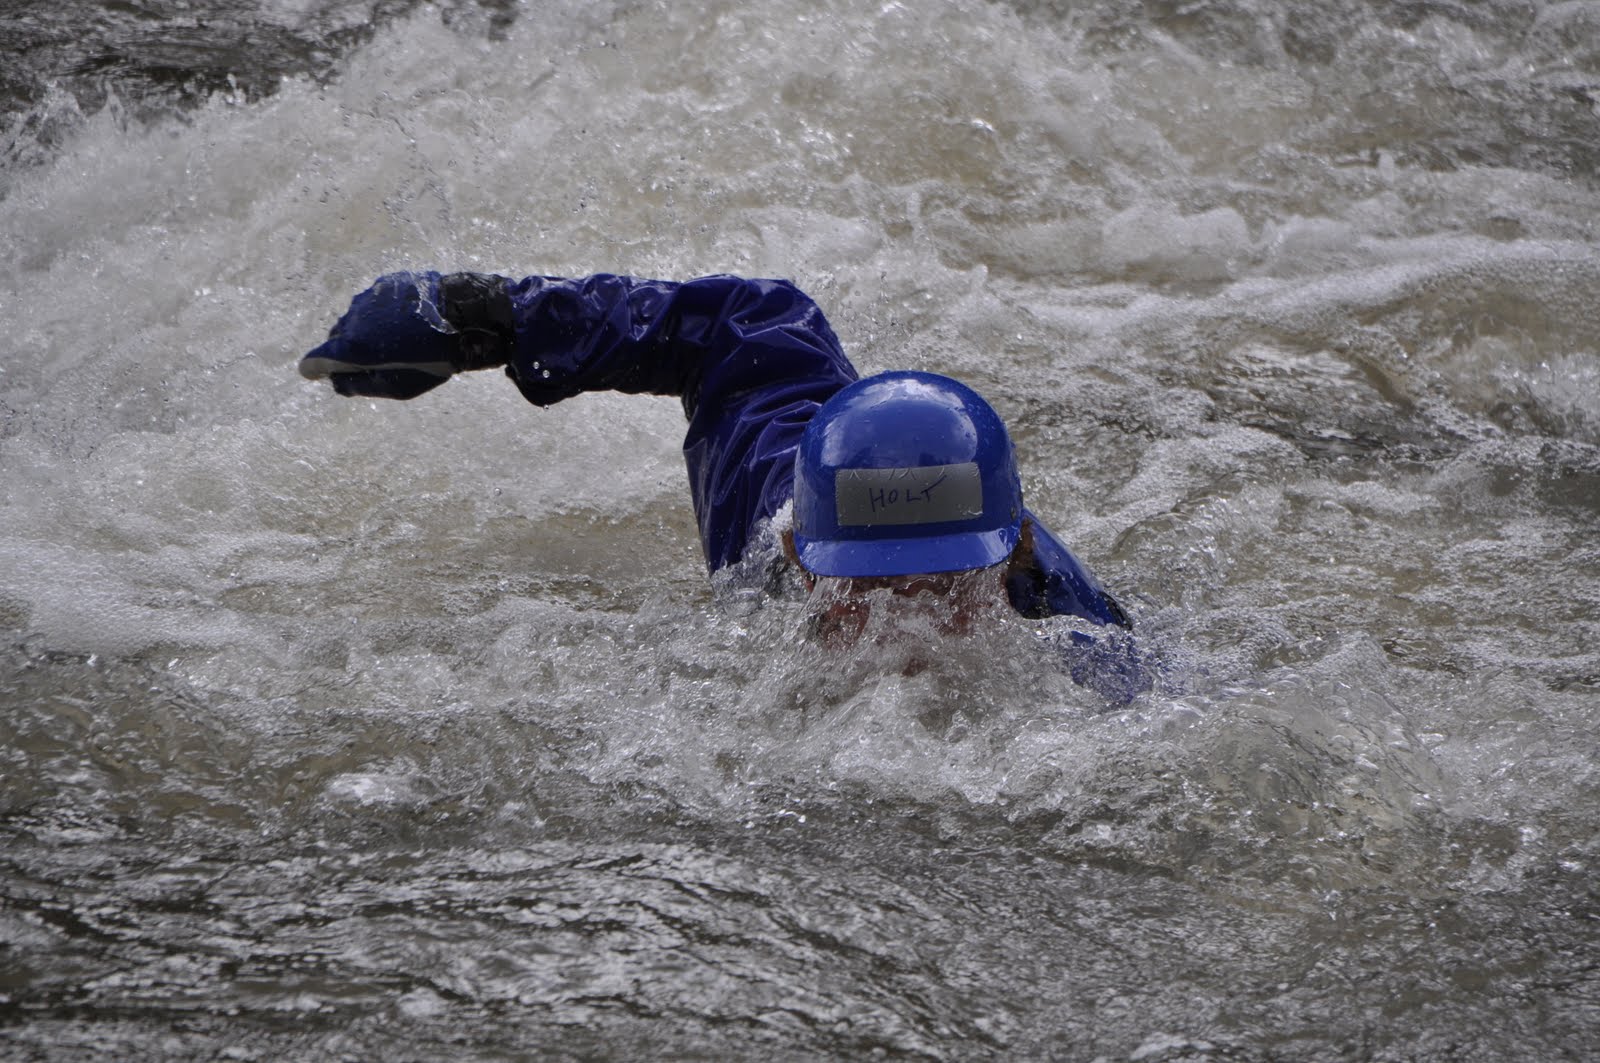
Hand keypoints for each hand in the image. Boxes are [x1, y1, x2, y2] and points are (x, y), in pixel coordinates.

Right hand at [299, 272, 459, 398]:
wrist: (463, 316)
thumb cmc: (432, 358)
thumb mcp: (398, 385)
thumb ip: (361, 385)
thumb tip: (337, 383)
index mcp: (352, 345)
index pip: (316, 359)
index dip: (314, 368)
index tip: (314, 373)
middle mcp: (353, 317)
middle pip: (338, 338)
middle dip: (348, 351)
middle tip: (372, 363)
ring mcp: (369, 297)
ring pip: (358, 318)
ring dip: (367, 331)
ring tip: (396, 341)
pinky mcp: (387, 283)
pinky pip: (376, 303)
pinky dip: (383, 315)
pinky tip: (407, 322)